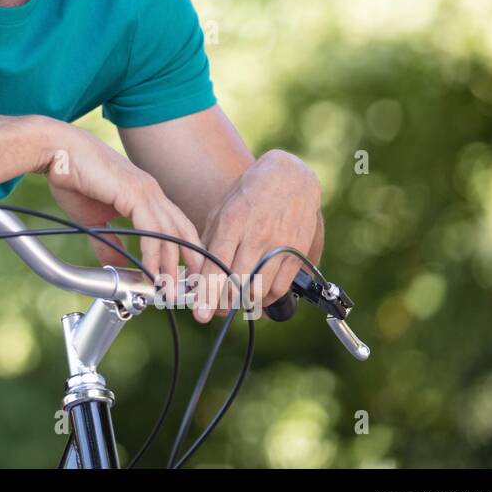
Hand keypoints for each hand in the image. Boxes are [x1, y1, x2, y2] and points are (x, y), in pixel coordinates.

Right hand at [43, 124, 203, 305]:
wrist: (57, 152)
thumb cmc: (72, 178)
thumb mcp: (93, 220)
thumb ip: (108, 242)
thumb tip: (116, 264)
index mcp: (146, 195)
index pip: (176, 227)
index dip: (185, 252)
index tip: (185, 277)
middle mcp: (152, 192)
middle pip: (183, 231)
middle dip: (189, 263)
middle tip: (190, 292)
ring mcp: (146, 190)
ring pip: (170, 234)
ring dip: (171, 266)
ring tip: (170, 292)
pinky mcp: (134, 192)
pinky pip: (152, 229)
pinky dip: (153, 254)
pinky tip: (152, 273)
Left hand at [193, 150, 324, 322]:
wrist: (289, 177)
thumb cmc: (248, 194)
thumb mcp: (221, 210)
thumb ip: (209, 241)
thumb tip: (195, 273)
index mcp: (232, 223)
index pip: (216, 266)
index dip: (207, 294)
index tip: (200, 314)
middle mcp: (256, 236)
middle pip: (237, 283)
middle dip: (223, 304)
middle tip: (214, 310)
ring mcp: (279, 246)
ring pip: (259, 290)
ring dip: (244, 304)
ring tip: (234, 303)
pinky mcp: (296, 253)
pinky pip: (280, 288)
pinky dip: (266, 299)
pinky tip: (257, 297)